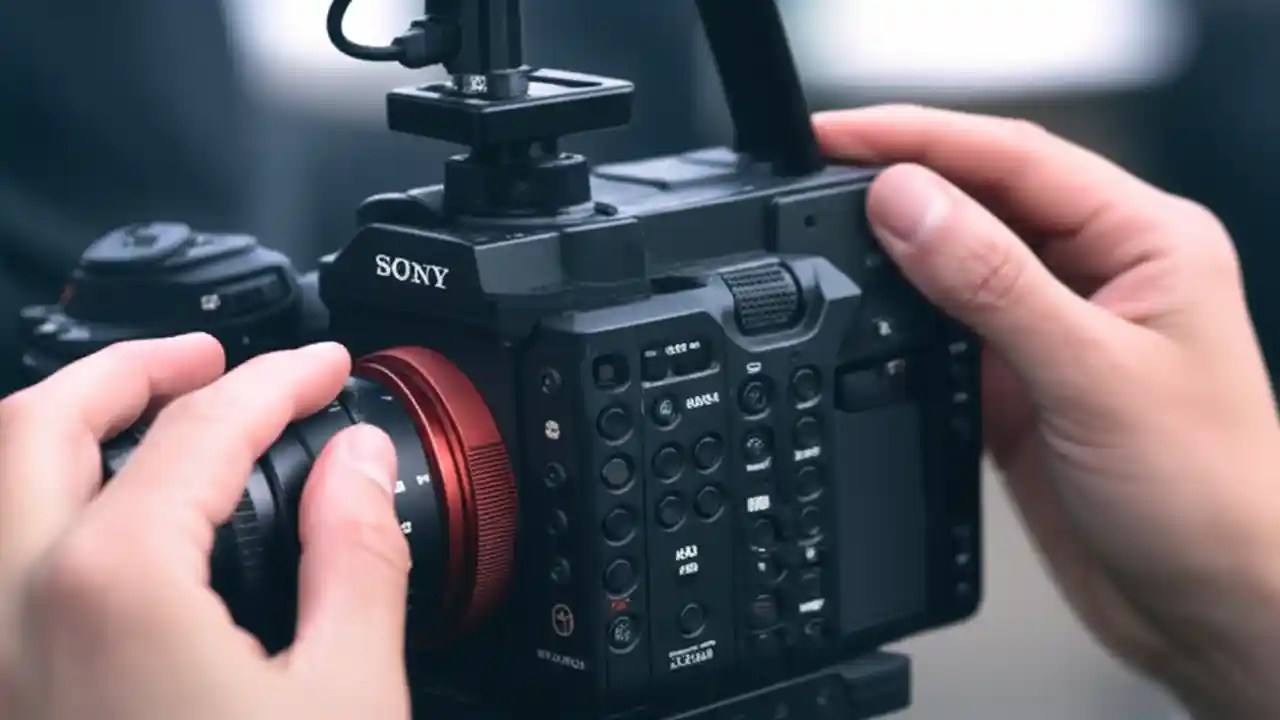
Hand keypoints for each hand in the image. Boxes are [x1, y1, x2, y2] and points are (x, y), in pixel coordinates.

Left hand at [0, 335, 410, 719]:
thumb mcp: (347, 695)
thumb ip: (357, 560)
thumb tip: (358, 464)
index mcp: (115, 591)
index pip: (199, 432)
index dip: (275, 382)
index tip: (322, 370)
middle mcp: (22, 617)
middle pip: (41, 427)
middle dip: (131, 369)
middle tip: (208, 358)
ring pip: (0, 494)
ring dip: (71, 433)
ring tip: (150, 423)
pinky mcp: (5, 706)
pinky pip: (7, 567)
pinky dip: (52, 511)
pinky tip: (120, 536)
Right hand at [814, 105, 1279, 718]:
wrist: (1213, 610)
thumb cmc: (1210, 494)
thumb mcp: (1093, 375)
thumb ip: (992, 284)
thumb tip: (906, 204)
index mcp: (1145, 240)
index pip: (1016, 157)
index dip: (919, 139)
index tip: (839, 138)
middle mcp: (1100, 274)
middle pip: (982, 200)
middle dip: (899, 184)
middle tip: (816, 181)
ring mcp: (1057, 331)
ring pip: (958, 265)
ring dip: (895, 253)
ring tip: (824, 239)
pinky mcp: (1021, 385)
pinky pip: (946, 332)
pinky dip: (900, 324)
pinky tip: (862, 317)